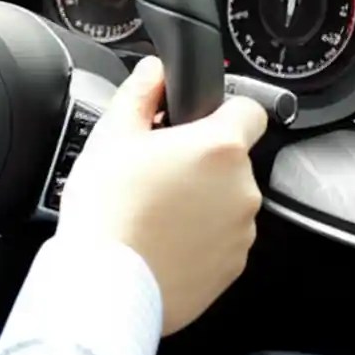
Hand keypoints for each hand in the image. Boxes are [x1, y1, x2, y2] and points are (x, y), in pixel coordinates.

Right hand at [57, 57, 267, 334]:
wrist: (105, 284)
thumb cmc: (108, 211)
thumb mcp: (112, 137)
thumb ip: (140, 94)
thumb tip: (154, 71)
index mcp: (219, 147)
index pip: (250, 110)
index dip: (223, 111)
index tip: (196, 123)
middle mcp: (242, 189)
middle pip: (232, 161)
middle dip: (201, 162)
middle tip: (157, 173)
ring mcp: (241, 232)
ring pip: (226, 202)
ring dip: (201, 201)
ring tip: (154, 212)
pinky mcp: (232, 267)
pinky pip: (220, 240)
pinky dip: (198, 239)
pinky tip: (161, 240)